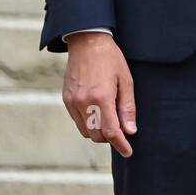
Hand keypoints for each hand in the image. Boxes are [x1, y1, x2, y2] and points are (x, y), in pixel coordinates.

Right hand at [62, 32, 135, 157]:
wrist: (87, 42)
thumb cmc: (110, 59)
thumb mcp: (126, 80)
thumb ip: (127, 107)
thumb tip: (130, 130)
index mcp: (101, 98)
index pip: (111, 131)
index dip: (120, 144)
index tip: (128, 152)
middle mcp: (83, 103)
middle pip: (96, 135)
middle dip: (110, 137)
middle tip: (122, 130)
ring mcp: (72, 102)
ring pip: (85, 131)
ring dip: (98, 132)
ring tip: (111, 120)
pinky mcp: (66, 99)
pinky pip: (77, 120)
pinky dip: (88, 123)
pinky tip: (98, 112)